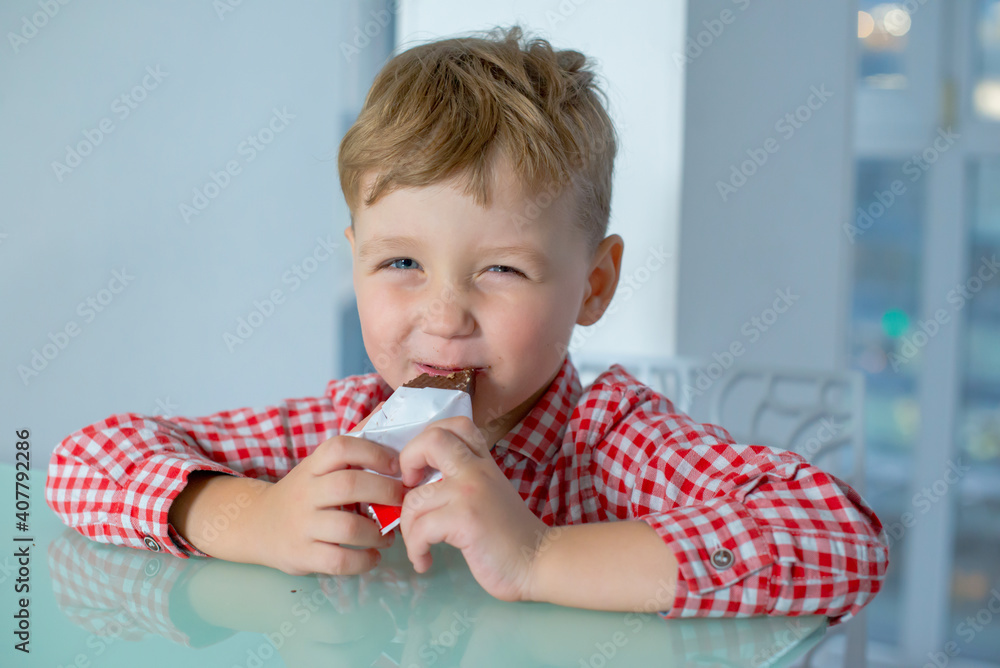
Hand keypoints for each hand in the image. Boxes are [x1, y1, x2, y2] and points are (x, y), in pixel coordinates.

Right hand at [247, 402, 404, 575]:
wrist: (258, 525)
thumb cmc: (304, 493)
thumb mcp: (321, 466)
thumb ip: (354, 443)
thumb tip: (387, 408)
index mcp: (313, 466)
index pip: (341, 448)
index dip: (373, 453)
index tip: (397, 465)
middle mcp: (305, 493)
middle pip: (348, 485)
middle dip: (385, 492)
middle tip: (403, 500)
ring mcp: (302, 525)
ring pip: (347, 526)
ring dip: (378, 532)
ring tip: (390, 534)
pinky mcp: (302, 556)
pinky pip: (338, 561)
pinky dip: (364, 561)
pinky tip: (373, 555)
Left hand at [397, 416, 549, 602]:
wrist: (538, 562)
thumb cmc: (512, 536)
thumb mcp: (492, 494)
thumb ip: (467, 481)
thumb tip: (423, 485)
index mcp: (483, 463)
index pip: (455, 425)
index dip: (427, 439)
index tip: (421, 469)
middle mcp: (476, 470)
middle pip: (431, 439)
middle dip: (407, 461)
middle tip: (409, 489)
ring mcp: (469, 493)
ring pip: (414, 498)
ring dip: (408, 528)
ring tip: (419, 545)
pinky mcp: (464, 519)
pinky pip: (420, 530)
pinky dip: (415, 549)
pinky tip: (424, 561)